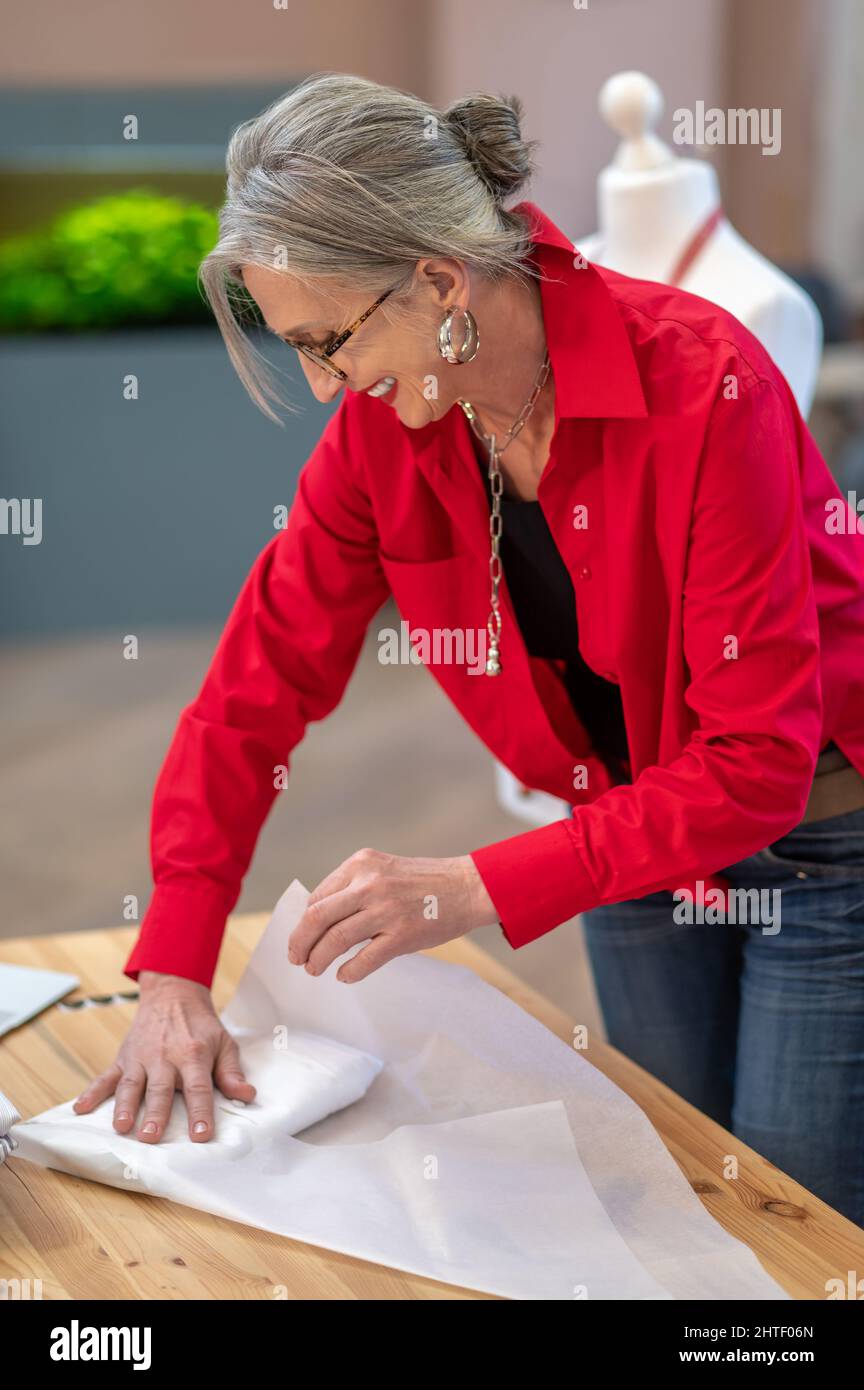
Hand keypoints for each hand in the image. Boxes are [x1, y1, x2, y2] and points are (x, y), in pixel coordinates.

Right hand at [72, 971, 255, 1142]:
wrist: (173, 994)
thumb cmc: (200, 1025)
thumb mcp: (224, 1043)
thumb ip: (232, 1072)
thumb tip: (246, 1095)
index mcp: (193, 1054)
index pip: (198, 1088)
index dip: (200, 1112)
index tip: (201, 1135)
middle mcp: (165, 1056)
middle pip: (161, 1089)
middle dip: (156, 1113)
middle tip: (151, 1137)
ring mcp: (141, 1057)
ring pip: (131, 1084)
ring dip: (125, 1106)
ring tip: (121, 1127)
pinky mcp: (124, 1057)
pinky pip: (106, 1076)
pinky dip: (92, 1092)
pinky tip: (80, 1108)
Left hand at [288, 849, 499, 982]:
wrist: (468, 887)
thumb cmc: (425, 881)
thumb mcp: (384, 869)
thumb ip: (354, 887)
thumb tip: (321, 917)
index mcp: (361, 863)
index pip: (317, 896)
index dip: (304, 920)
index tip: (303, 935)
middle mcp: (370, 883)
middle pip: (317, 916)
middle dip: (300, 941)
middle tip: (296, 957)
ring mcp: (386, 910)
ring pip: (336, 939)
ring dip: (318, 958)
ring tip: (314, 969)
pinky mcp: (402, 935)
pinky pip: (364, 959)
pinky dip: (349, 971)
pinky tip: (344, 975)